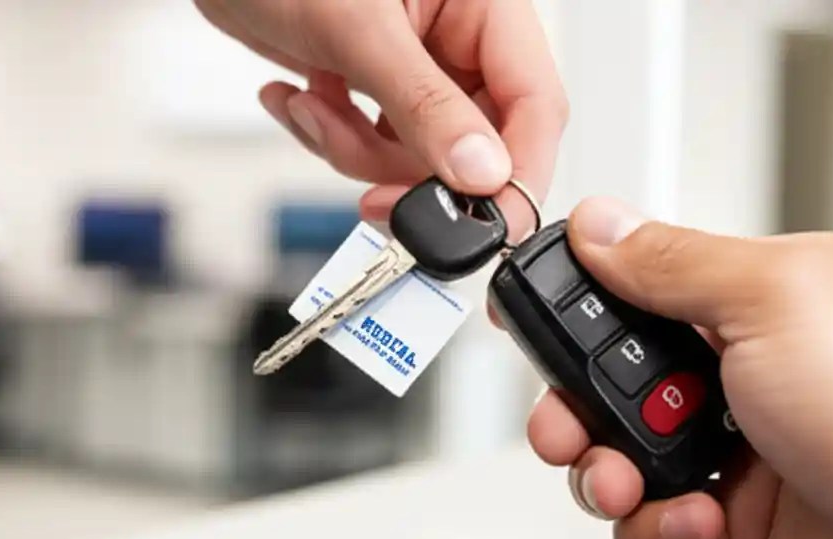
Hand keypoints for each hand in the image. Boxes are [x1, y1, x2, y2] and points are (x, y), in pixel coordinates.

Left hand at [193, 0, 566, 233]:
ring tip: (313, 111)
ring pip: (414, 154)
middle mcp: (454, 38)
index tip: (488, 222)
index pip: (535, 103)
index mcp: (482, 6)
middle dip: (411, 169)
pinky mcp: (369, 82)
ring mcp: (412, 65)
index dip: (518, 171)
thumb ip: (424, 105)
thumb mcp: (359, 30)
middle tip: (374, 191)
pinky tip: (297, 100)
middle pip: (474, 145)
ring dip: (354, 152)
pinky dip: (329, 136)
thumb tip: (483, 172)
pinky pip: (369, 142)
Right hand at [527, 199, 832, 538]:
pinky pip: (654, 526)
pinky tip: (697, 524)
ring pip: (622, 456)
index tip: (534, 323)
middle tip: (567, 424)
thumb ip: (671, 262)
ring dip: (608, 476)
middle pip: (617, 377)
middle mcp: (755, 370)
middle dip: (577, 405)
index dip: (582, 305)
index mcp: (771, 297)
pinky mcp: (739, 523)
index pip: (646, 284)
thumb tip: (601, 224)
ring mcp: (746, 449)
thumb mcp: (775, 301)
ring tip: (627, 484)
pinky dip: (658, 532)